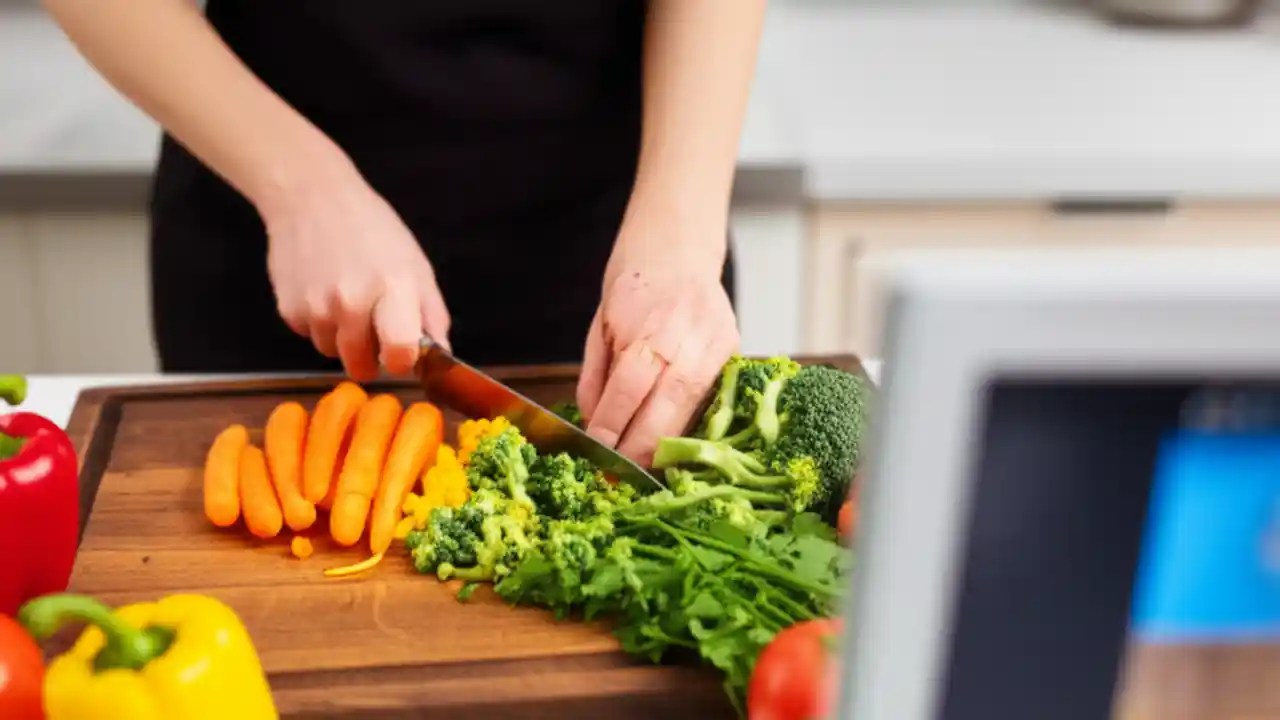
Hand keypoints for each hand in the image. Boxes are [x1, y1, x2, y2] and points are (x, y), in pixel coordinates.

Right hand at [262, 164, 450, 381]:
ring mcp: (316, 308)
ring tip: (345, 297)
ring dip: (342, 337)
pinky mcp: (288, 310)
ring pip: (333, 352)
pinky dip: (318, 322)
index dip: (402, 360)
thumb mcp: (415, 264)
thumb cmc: (370, 228)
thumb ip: (431, 313)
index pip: (399, 354)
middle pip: (361, 366)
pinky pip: (310, 336)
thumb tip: (441, 354)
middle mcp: (351, 303)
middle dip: (370, 355)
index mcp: (392, 288)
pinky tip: (322, 290)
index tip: (402, 352)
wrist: (310, 196)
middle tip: (373, 324)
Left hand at [577, 220, 738, 464]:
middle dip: (643, 445)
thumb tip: (592, 420)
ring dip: (668, 441)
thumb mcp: (600, 324)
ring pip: (692, 405)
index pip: (628, 386)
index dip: (612, 424)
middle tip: (622, 472)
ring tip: (645, 467)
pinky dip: (690, 422)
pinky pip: (709, 397)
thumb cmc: (633, 285)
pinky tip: (674, 443)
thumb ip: (596, 375)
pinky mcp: (734, 351)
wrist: (678, 247)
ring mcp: (716, 342)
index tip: (597, 450)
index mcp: (646, 322)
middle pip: (667, 404)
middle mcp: (687, 333)